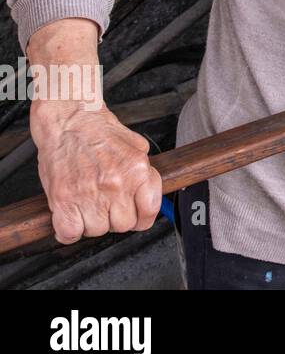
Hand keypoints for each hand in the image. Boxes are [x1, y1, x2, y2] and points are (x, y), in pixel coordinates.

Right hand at [30, 101, 162, 244]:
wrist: (68, 120)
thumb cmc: (98, 131)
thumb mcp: (136, 146)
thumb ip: (145, 172)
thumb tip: (150, 195)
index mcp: (137, 170)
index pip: (149, 212)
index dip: (142, 219)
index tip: (136, 218)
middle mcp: (116, 183)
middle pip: (123, 225)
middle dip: (115, 219)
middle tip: (106, 207)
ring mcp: (89, 193)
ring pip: (97, 231)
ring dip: (91, 224)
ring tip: (87, 206)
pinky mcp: (63, 200)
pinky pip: (70, 233)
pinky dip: (68, 231)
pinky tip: (70, 218)